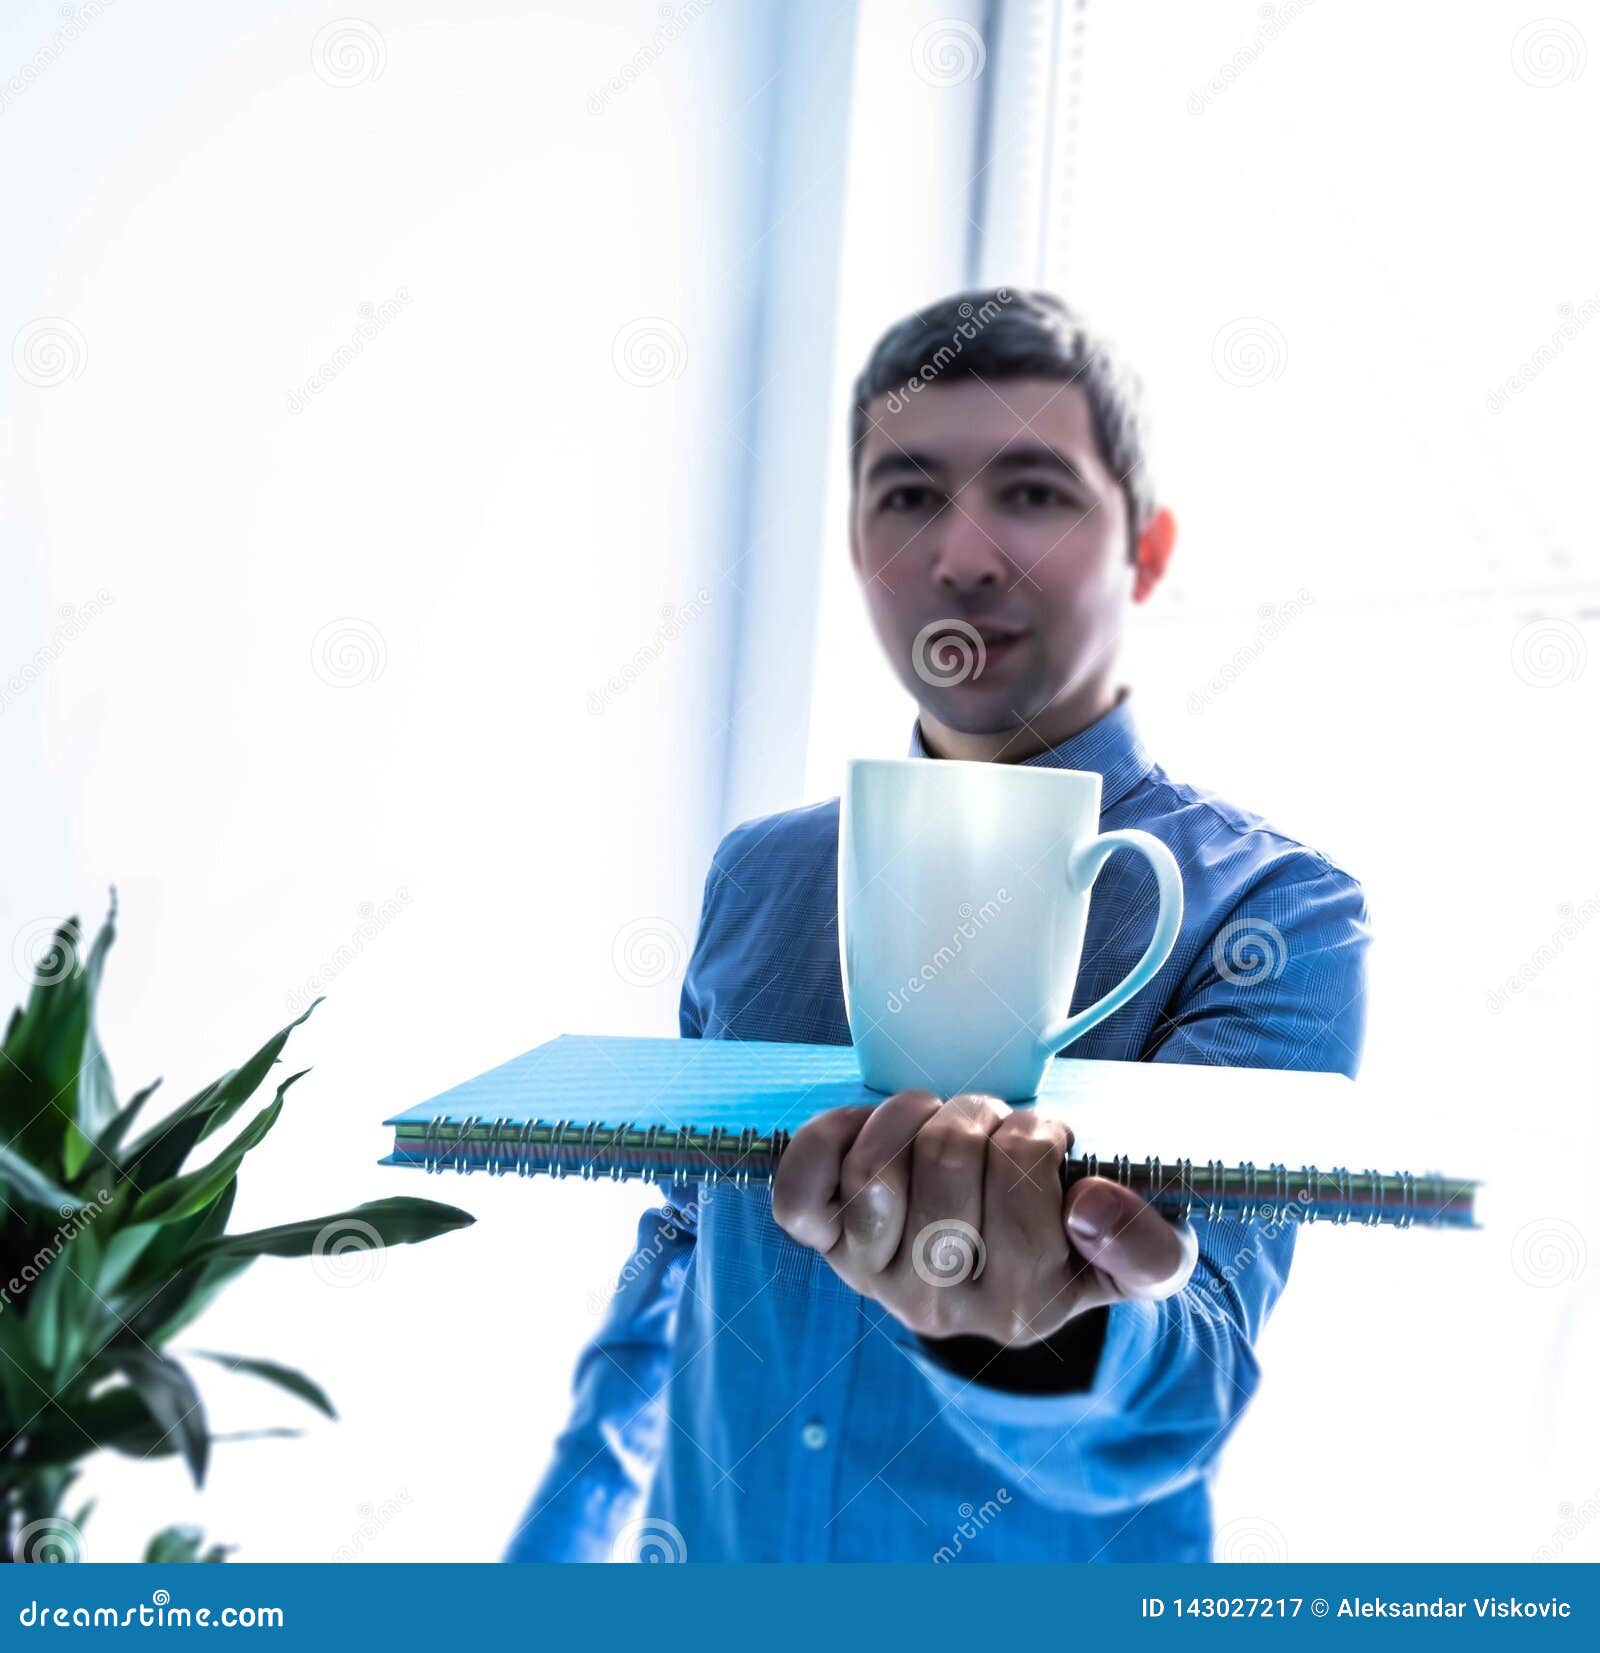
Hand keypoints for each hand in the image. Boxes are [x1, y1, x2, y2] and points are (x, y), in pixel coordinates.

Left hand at [772, 1090, 1196, 1346]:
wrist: (999, 1268)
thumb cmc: (1068, 1241)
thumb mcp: (1135, 1254)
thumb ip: (1148, 1247)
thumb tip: (1090, 1208)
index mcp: (1023, 1307)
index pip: (1025, 1166)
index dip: (1038, 1131)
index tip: (1047, 1145)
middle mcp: (938, 1307)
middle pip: (949, 1151)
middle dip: (978, 1115)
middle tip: (993, 1131)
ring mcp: (870, 1277)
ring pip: (877, 1162)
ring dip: (914, 1113)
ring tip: (941, 1126)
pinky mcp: (823, 1244)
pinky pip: (798, 1190)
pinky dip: (827, 1138)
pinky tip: (865, 1130)